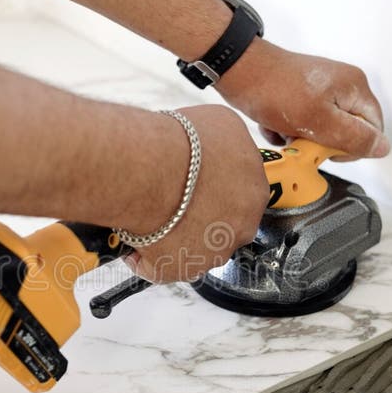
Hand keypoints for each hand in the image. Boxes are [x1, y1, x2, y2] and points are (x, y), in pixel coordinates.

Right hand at [126, 105, 267, 282]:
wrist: (148, 169)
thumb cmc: (179, 144)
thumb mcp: (223, 123)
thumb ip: (230, 145)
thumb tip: (221, 147)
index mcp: (255, 190)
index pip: (242, 192)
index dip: (218, 185)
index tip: (199, 180)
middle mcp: (241, 226)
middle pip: (223, 223)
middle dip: (202, 213)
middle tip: (175, 196)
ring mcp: (213, 252)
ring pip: (195, 247)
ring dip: (177, 235)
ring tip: (150, 214)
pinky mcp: (183, 269)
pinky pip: (164, 266)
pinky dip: (148, 256)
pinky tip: (136, 237)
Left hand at [216, 39, 389, 160]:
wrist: (238, 71)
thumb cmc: (273, 89)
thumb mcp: (319, 121)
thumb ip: (353, 136)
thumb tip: (381, 147)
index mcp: (355, 87)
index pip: (373, 129)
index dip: (352, 147)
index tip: (328, 149)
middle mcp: (342, 86)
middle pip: (346, 131)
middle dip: (321, 142)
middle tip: (302, 138)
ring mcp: (321, 90)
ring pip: (321, 132)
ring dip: (300, 138)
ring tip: (283, 130)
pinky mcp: (301, 96)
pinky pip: (302, 125)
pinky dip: (287, 130)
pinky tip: (274, 124)